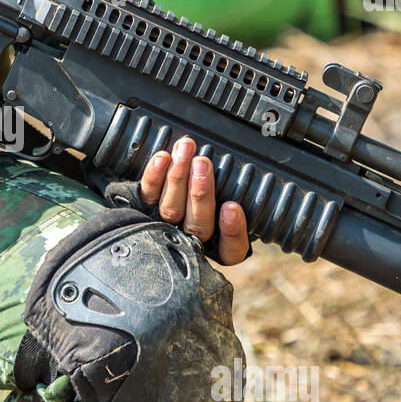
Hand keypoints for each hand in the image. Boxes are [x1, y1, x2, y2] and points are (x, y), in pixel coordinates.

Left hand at [139, 136, 249, 264]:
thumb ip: (235, 189)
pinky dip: (154, 176)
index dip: (232, 231)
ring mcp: (165, 227)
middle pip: (198, 225)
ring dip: (178, 177)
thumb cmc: (211, 191)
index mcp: (218, 244)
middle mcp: (191, 239)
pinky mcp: (142, 210)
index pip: (231, 250)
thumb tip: (258, 164)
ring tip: (185, 151)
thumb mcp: (228, 195)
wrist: (157, 198)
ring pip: (172, 209)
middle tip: (202, 163)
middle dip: (200, 192)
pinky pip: (148, 196)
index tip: (232, 207)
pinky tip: (162, 158)